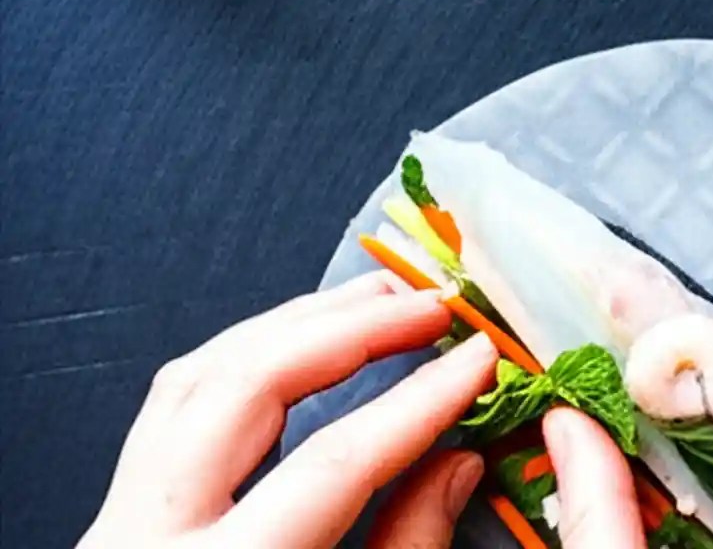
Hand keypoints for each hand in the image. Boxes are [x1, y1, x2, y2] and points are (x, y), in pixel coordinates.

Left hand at [78, 271, 498, 548]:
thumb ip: (406, 546)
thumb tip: (460, 454)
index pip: (336, 462)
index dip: (420, 400)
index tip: (479, 357)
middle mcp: (152, 536)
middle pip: (250, 385)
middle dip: (352, 328)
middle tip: (432, 305)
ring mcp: (123, 514)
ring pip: (202, 371)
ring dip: (299, 321)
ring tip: (382, 300)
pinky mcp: (121, 504)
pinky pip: (181, 394)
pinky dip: (252, 349)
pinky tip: (307, 337)